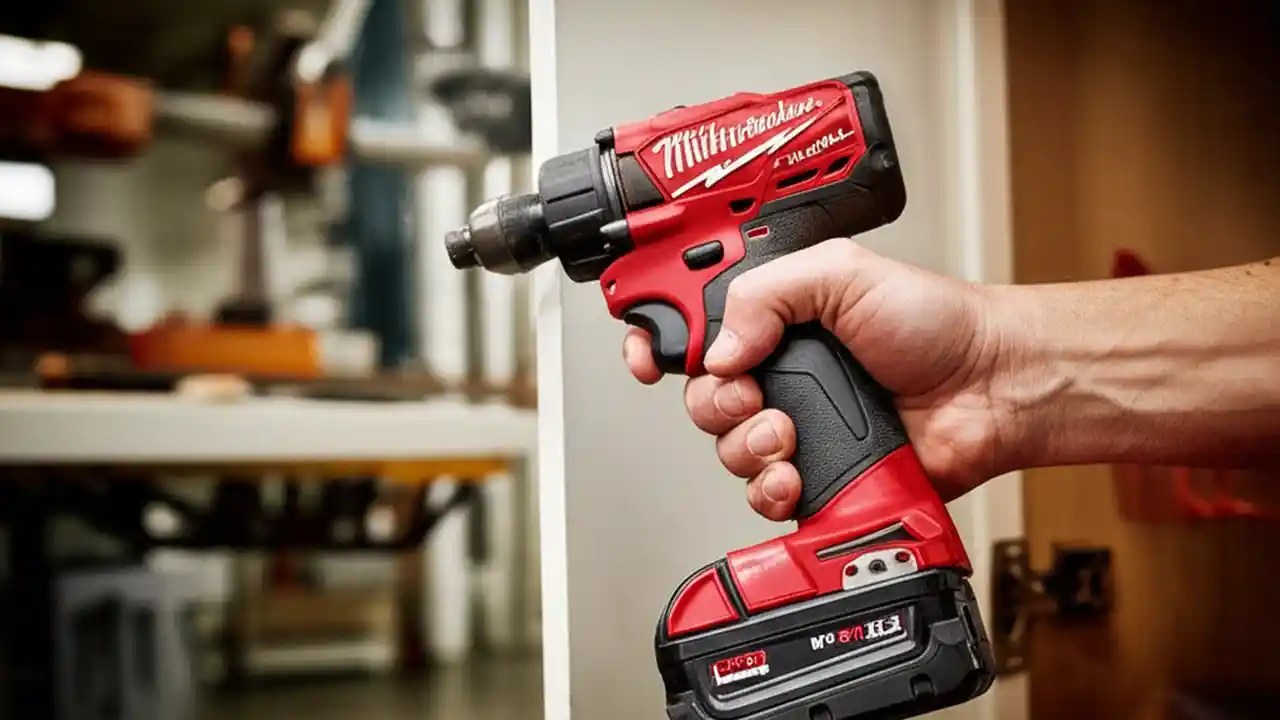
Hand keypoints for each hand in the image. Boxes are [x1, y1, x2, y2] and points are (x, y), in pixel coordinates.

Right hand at [623, 239, 1014, 520]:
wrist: (988, 388)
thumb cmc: (933, 323)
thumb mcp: (841, 272)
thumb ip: (766, 292)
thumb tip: (718, 346)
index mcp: (773, 316)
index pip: (690, 327)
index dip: (655, 341)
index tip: (647, 358)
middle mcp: (777, 370)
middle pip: (699, 395)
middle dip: (715, 402)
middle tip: (754, 393)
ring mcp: (794, 425)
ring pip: (726, 448)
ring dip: (748, 445)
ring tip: (789, 433)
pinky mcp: (815, 475)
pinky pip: (762, 494)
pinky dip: (771, 490)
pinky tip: (796, 475)